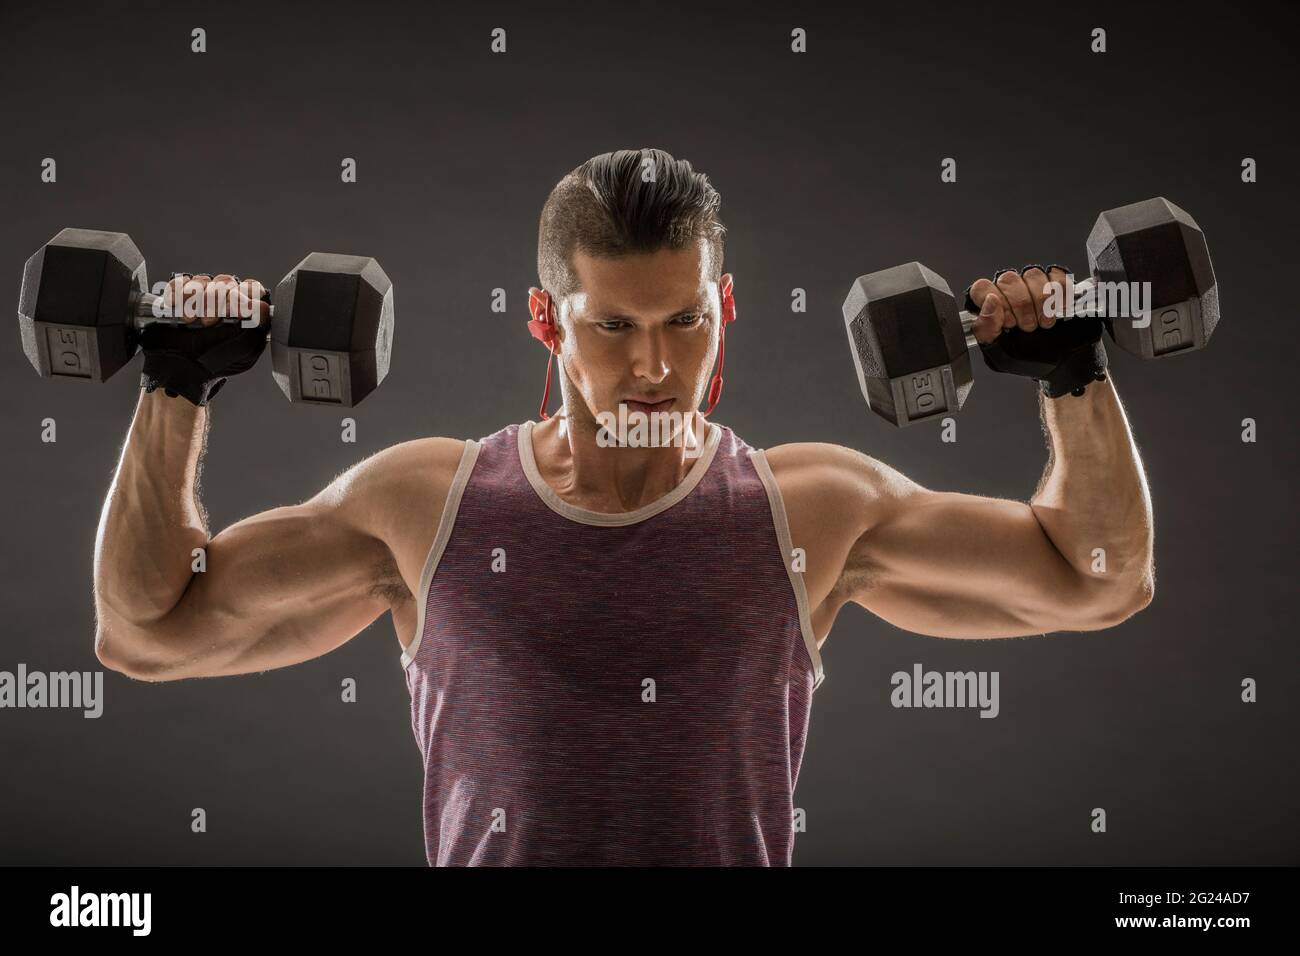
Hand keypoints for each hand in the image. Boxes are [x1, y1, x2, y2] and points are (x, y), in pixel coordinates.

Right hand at [140, 273, 272, 405]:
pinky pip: (181, 283)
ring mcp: (202, 295)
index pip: (252, 288)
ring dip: (197, 301)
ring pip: (204, 281)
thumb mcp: (244, 353)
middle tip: (209, 322)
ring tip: (192, 321)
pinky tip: (178, 310)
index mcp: (244, 311)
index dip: (243, 295)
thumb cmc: (215, 362)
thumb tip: (261, 308)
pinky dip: (179, 295)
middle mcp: (225, 300)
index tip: (233, 310)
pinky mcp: (180, 295)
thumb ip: (256, 330)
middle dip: (216, 302)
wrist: (181, 369)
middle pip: (226, 282)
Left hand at [964, 264, 1106, 398]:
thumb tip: (989, 302)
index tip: (1008, 321)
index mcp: (991, 307)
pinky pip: (1057, 277)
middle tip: (1028, 327)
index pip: (982, 287)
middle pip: (1009, 279)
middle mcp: (1010, 293)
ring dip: (1042, 302)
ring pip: (1033, 275)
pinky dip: (1061, 296)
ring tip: (1044, 323)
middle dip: (1021, 306)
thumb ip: (985, 330)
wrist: (1062, 365)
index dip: (995, 303)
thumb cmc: (1028, 360)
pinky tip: (1059, 311)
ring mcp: (1034, 286)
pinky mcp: (1057, 285)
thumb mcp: (1000, 354)